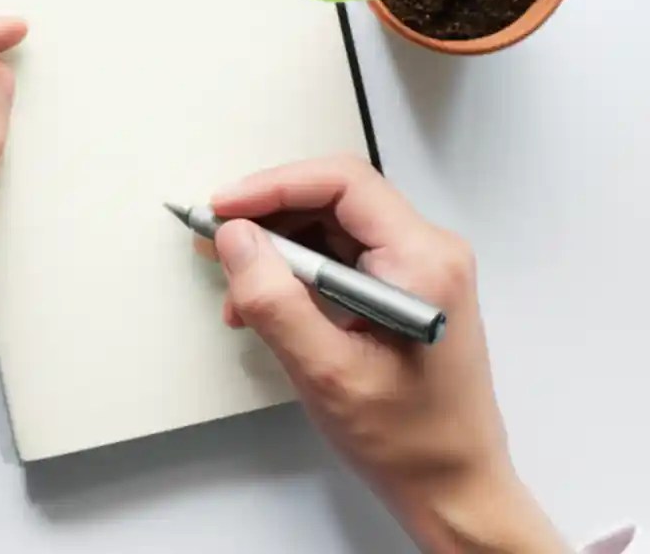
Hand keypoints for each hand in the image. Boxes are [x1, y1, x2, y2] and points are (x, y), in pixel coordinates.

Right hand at [206, 155, 565, 553]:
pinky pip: (340, 256)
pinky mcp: (402, 288)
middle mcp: (429, 252)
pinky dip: (295, 273)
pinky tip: (266, 307)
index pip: (343, 183)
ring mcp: (418, 269)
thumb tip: (234, 238)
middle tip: (216, 244)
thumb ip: (275, 300)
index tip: (222, 209)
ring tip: (238, 294)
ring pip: (332, 226)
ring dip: (277, 251)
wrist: (452, 485)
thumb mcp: (326, 372)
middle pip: (334, 199)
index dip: (273, 186)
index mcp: (423, 261)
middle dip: (268, 218)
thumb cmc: (408, 440)